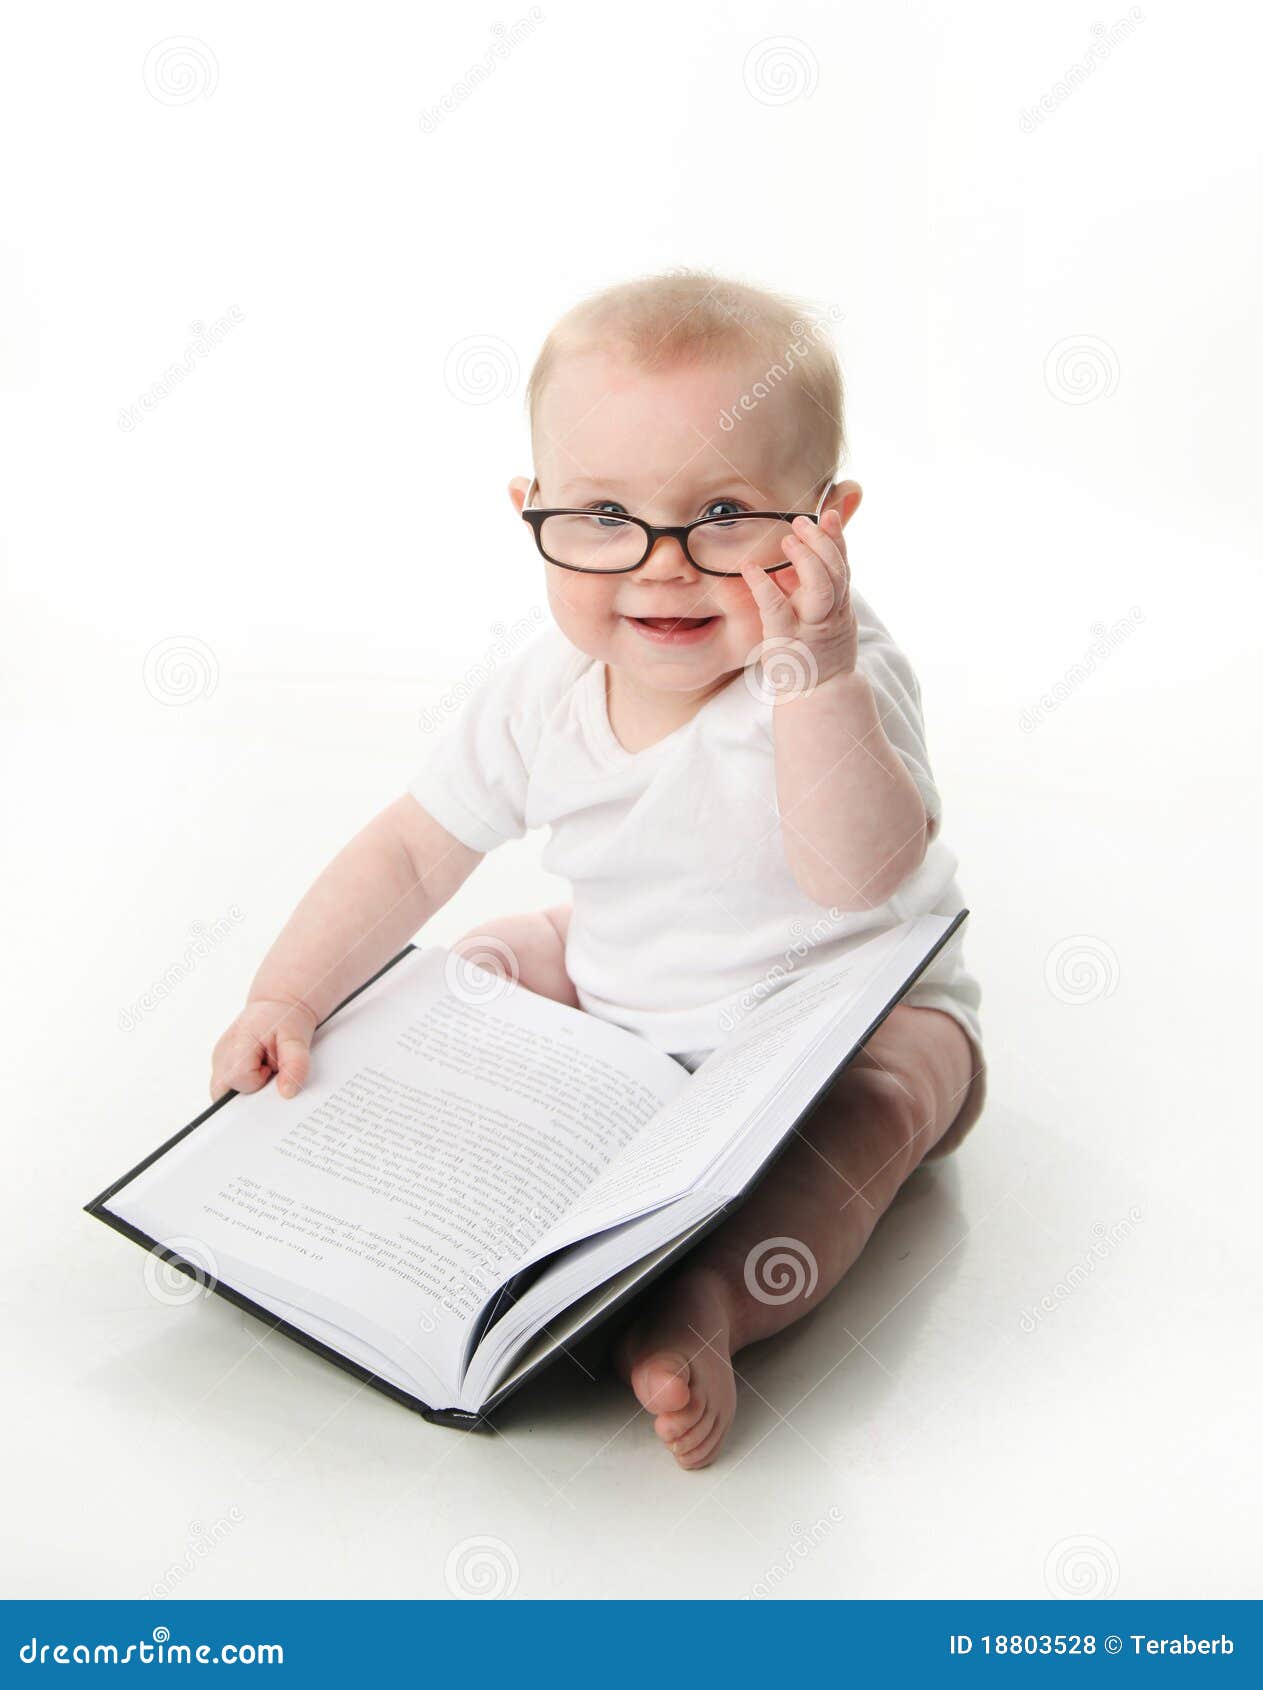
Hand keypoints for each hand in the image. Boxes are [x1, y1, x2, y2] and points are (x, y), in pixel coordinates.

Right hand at [210, 997, 317, 1102]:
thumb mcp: (297, 1038)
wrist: (278, 1005)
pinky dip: (245, 1083)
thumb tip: (287, 1092)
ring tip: (263, 1067)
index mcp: (236, 1044)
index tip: (271, 1068)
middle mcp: (221, 1055)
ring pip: (225, 1093)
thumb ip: (295, 1065)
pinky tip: (258, 1069)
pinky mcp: (222, 1065)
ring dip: (246, 1088)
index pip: (238, 1080)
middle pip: (222, 1094)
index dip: (259, 1081)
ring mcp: (218, 1061)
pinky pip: (230, 1087)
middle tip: (267, 1070)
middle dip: (248, 1092)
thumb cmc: (285, 1018)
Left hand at [739, 507, 857, 689]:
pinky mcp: (786, 640)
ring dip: (805, 560)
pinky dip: (763, 585)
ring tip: (788, 540)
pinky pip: (777, 609)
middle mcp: (829, 614)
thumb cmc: (816, 651)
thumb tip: (800, 557)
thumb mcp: (827, 617)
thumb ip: (819, 587)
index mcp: (839, 605)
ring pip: (820, 589)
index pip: (843, 566)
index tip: (828, 514)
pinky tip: (750, 567)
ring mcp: (810, 628)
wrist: (818, 693)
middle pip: (836, 573)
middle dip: (822, 544)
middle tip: (801, 523)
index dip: (837, 539)